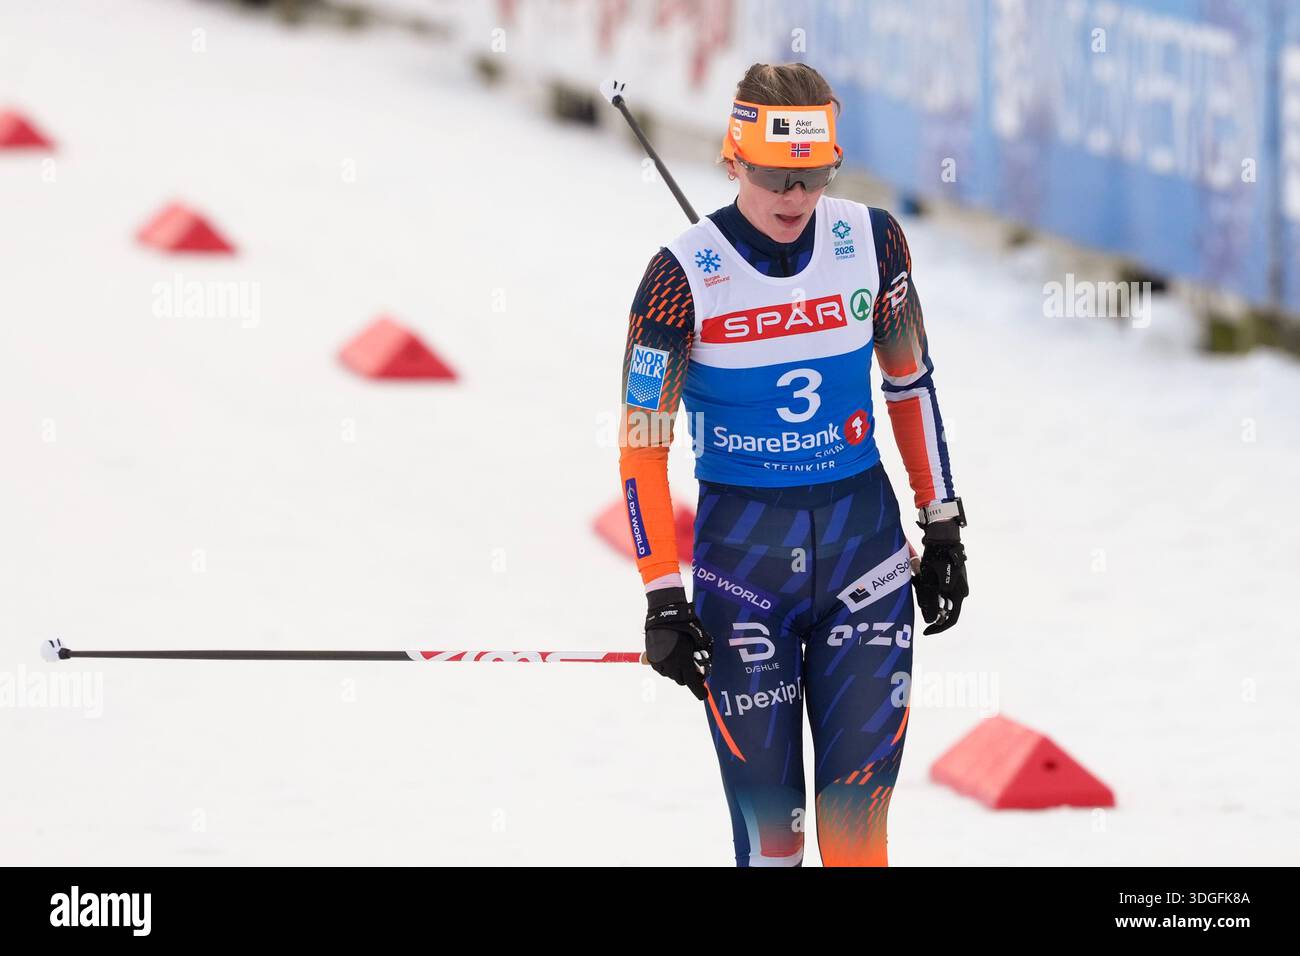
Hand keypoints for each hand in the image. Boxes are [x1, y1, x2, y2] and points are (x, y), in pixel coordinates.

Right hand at [643, 587, 711, 699]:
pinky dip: (667, 667)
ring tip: (680, 659)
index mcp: (684, 662)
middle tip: (694, 668)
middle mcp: (671, 665)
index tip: (704, 695)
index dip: (699, 692)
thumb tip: (705, 656)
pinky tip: (670, 656)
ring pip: (670, 675)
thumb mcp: (699, 636)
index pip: (692, 684)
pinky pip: (661, 669)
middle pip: (682, 681)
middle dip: (689, 677)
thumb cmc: (684, 624)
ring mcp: (660, 662)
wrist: (664, 614)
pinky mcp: (651, 658)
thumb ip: (702, 649)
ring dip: (677, 672)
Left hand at [914, 519, 967, 634]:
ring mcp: (958, 583)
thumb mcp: (929, 583)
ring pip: (939, 596)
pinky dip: (929, 586)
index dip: (938, 628)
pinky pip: (939, 587)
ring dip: (927, 593)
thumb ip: (930, 603)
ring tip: (918, 579)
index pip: (950, 620)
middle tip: (917, 592)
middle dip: (928, 604)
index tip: (925, 631)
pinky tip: (921, 575)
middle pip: (942, 607)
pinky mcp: (953, 575)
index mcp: (958, 595)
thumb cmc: (936, 561)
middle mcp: (961, 592)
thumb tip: (930, 621)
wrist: (943, 539)